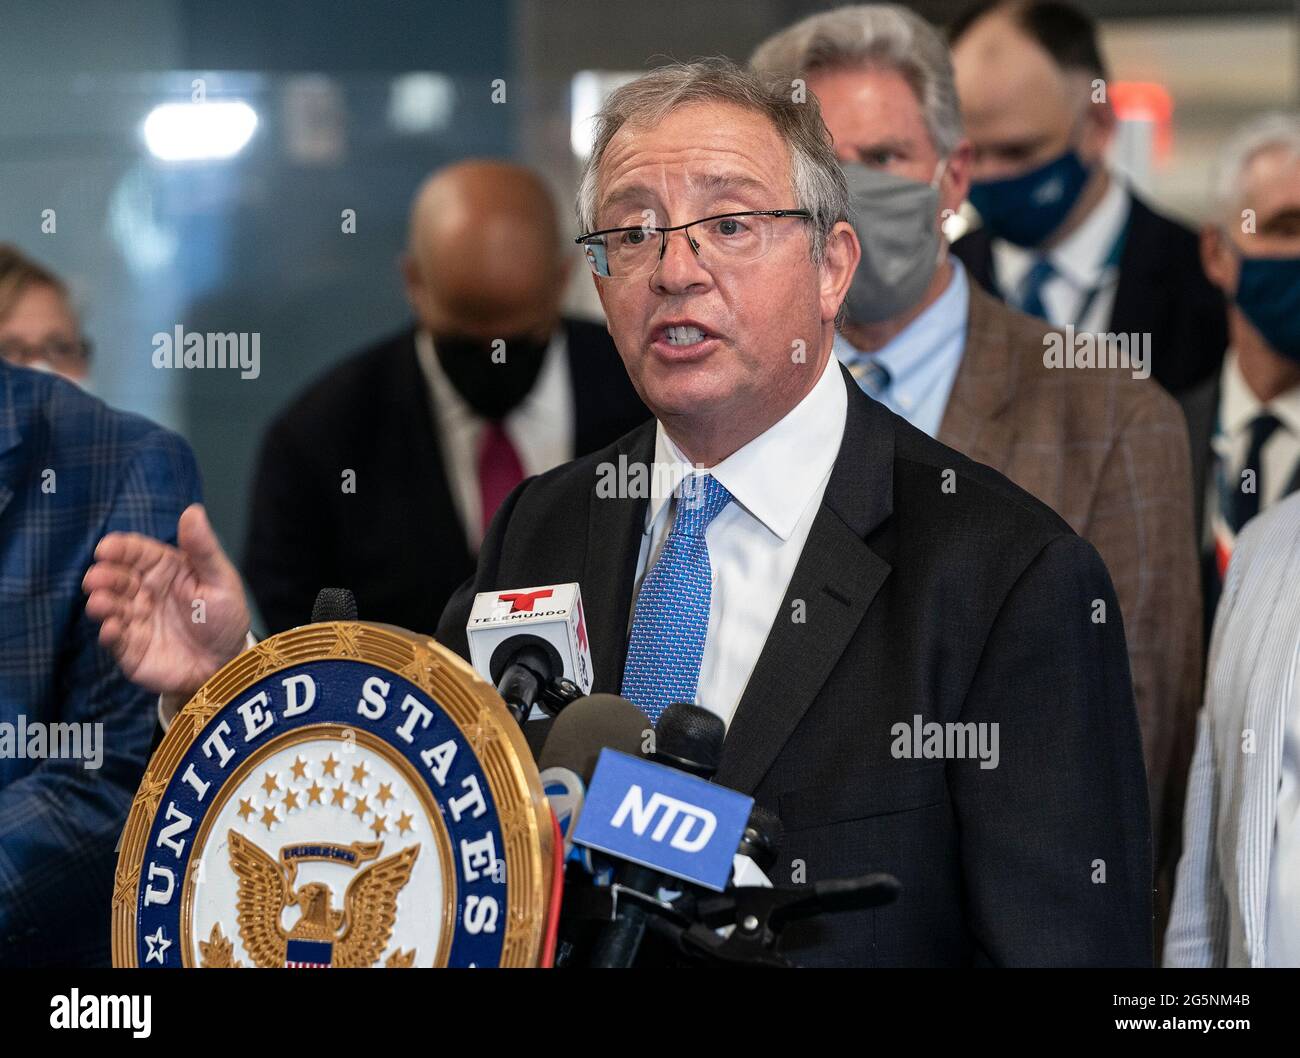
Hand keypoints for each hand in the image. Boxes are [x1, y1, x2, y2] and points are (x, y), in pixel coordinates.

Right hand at [84, 503, 250, 696]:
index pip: (135, 552)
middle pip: (116, 577)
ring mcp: (134, 619)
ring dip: (100, 603)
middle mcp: (143, 590)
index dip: (119, 548)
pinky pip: (113, 639)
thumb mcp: (220, 580)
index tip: (106, 548)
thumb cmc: (224, 617)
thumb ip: (203, 549)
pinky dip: (108, 633)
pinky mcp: (129, 648)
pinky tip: (110, 629)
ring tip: (99, 602)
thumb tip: (193, 510)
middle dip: (103, 576)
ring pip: (109, 606)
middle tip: (96, 578)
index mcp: (164, 568)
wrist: (226, 664)